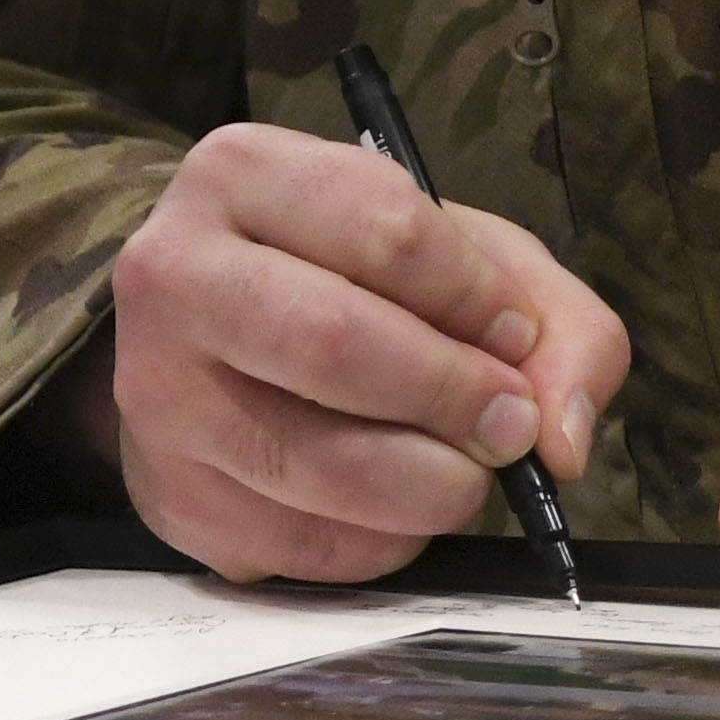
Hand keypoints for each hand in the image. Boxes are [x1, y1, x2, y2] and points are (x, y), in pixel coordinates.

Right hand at [97, 123, 628, 582]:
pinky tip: (398, 505)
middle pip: (337, 344)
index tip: (516, 334)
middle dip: (455, 395)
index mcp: (243, 174)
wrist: (222, 341)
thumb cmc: (358, 280)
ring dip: (432, 486)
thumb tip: (562, 439)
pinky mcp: (172, 501)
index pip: (385, 230)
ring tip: (467, 469)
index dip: (477, 296)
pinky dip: (385, 541)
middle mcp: (173, 277)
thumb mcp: (466, 256)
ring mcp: (157, 398)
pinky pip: (304, 545)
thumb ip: (555, 321)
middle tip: (510, 423)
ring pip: (319, 464)